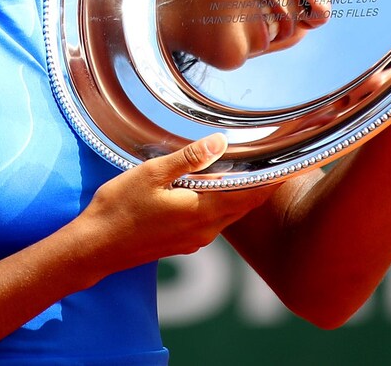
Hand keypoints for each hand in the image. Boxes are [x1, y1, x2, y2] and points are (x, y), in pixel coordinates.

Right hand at [79, 134, 276, 271]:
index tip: (295, 163)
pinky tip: (216, 187)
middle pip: (245, 204)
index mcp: (203, 211)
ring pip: (230, 213)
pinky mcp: (183, 242)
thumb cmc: (119, 209)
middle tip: (280, 161)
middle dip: (264, 183)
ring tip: (252, 169)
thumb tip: (220, 142)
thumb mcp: (152, 174)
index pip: (252, 194)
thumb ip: (188, 159)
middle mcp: (205, 230)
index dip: (275, 179)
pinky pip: (214, 220)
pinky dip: (223, 202)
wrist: (96, 248)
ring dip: (242, 193)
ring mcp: (195, 239)